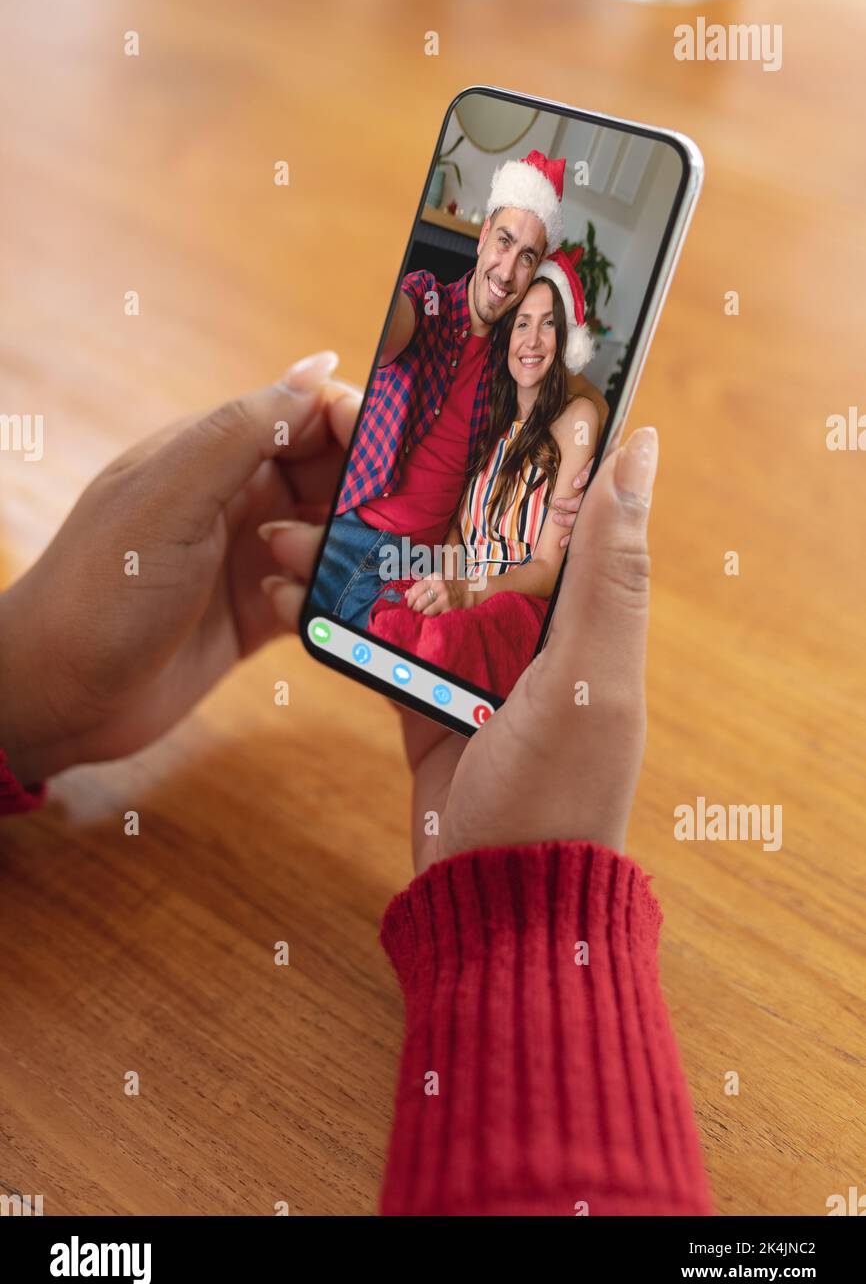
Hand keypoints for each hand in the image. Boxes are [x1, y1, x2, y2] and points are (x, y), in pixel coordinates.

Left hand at [0, 352, 359, 782]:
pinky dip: (318, 601)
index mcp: (216, 451)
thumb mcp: (171, 499)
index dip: (361, 428)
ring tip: (284, 576)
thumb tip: (319, 364)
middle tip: (361, 532)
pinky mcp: (262, 612)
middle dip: (361, 501)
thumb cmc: (101, 588)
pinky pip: (321, 593)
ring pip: (337, 537)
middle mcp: (240, 495)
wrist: (60, 697)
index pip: (312, 412)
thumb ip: (245, 432)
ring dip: (333, 556)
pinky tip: (281, 613)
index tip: (393, 460)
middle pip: (338, 477)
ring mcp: (252, 554)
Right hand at [260, 425, 657, 875]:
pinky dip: (342, 612)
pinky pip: (381, 640)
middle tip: (362, 434)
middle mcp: (534, 632)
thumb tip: (640, 448)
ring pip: (418, 580)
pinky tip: (299, 577)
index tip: (474, 378)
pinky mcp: (424, 701)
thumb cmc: (559, 792)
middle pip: (476, 535)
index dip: (521, 444)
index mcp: (586, 614)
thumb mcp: (593, 677)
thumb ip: (610, 570)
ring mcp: (474, 666)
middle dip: (421, 487)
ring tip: (309, 510)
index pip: (557, 506)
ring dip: (367, 547)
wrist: (494, 905)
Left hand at [404, 573, 469, 616]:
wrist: (468, 591)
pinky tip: (433, 613)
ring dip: (422, 613)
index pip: (416, 589)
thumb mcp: (435, 581)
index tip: (409, 603)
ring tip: (424, 612)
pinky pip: (434, 615)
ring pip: (425, 610)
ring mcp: (445, 598)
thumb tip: (406, 594)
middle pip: (419, 601)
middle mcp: (440, 586)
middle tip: (415, 610)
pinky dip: (431, 616)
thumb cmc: (448, 586)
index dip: (410, 599)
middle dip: (414, 607)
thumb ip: (420, 586)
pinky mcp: (450, 608)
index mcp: (434, 578)